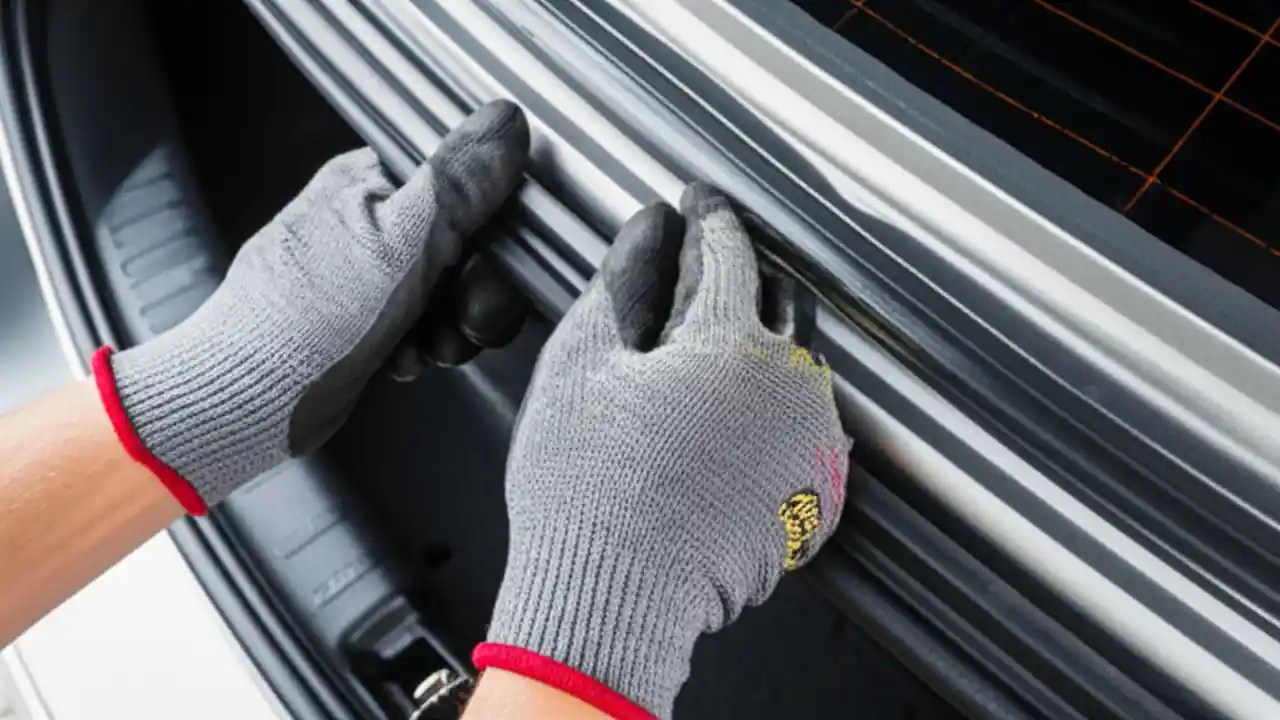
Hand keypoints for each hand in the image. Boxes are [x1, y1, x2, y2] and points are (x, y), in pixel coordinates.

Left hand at [91, 100, 529, 513]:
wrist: (250, 396)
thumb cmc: (309, 317)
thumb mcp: (405, 240)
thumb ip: (461, 182)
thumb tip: (506, 123)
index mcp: (372, 179)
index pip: (465, 182)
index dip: (497, 229)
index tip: (503, 264)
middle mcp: (367, 217)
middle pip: (466, 244)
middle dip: (475, 294)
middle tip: (467, 321)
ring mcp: (363, 269)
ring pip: (449, 291)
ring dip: (452, 327)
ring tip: (428, 347)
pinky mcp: (360, 317)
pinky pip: (421, 324)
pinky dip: (423, 346)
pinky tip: (404, 360)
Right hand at [475, 183, 848, 719]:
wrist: (618, 600)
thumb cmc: (586, 490)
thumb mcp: (581, 365)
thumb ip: (623, 282)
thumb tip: (651, 228)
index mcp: (730, 339)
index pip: (728, 248)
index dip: (706, 217)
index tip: (695, 205)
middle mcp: (790, 383)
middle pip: (778, 299)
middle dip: (740, 280)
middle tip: (694, 283)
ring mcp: (813, 444)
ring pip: (797, 365)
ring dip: (760, 349)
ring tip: (702, 365)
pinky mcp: (818, 497)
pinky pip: (806, 430)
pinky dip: (773, 413)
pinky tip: (725, 429)